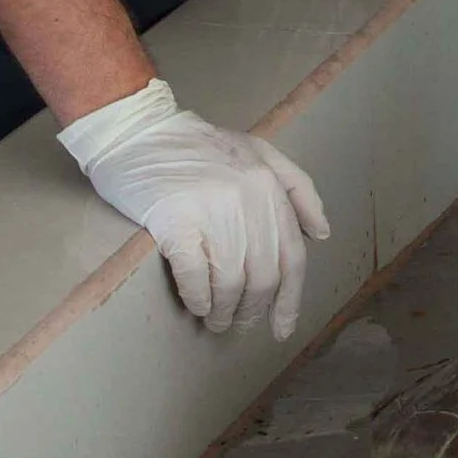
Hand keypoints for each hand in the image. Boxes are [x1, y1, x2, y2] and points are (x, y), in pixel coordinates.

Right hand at [58, 78, 329, 339]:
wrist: (135, 130)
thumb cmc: (194, 145)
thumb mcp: (256, 151)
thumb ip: (296, 186)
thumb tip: (322, 233)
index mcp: (269, 183)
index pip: (291, 255)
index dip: (289, 299)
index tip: (282, 327)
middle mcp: (247, 197)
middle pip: (262, 276)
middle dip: (252, 311)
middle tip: (237, 324)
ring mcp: (211, 210)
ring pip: (230, 283)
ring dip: (223, 312)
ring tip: (214, 319)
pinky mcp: (175, 222)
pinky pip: (196, 278)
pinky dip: (198, 299)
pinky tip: (195, 304)